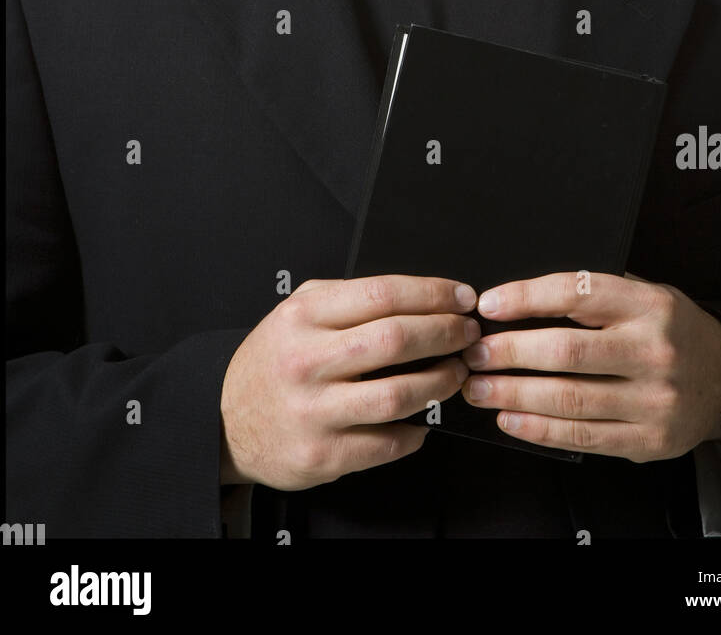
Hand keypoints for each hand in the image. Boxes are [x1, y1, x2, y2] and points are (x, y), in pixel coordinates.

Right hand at [219, 275, 479, 489]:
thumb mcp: (298, 312)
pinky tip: (423, 419)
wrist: (226, 420)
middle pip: (395, 339)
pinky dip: (415, 431)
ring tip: (454, 373)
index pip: (383, 294)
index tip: (461, 298)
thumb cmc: (274, 361)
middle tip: (467, 334)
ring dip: (440, 382)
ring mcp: (313, 410)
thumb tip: (423, 295)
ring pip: (397, 394)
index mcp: (304, 316)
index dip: (433, 294)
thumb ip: (350, 299)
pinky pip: (386, 442)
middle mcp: (306, 360)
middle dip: (445, 333)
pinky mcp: (322, 453)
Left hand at [459, 270, 720, 459]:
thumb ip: (595, 293)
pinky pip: (582, 437)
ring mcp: (653, 401)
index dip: (526, 298)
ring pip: (568, 399)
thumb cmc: (671, 330)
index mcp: (649, 306)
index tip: (488, 304)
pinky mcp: (647, 441)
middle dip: (509, 353)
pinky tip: (510, 418)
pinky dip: (538, 429)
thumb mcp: (646, 294)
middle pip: (565, 352)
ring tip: (479, 387)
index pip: (577, 294)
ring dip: (513, 395)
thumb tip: (518, 298)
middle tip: (474, 352)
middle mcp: (653, 352)